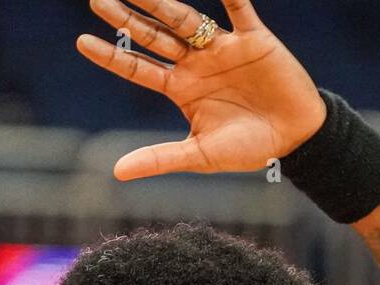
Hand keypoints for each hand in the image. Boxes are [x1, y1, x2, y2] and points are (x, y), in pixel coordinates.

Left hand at [76, 0, 327, 179]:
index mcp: (182, 89)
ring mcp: (223, 49)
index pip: (139, 68)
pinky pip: (239, 9)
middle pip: (154, 37)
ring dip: (161, 2)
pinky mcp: (253, 39)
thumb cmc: (250, 150)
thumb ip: (160, 158)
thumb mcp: (201, 155)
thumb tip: (116, 172)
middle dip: (127, 18)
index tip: (82, 41)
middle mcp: (197, 64)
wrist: (297, 139)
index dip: (111, 56)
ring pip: (186, 19)